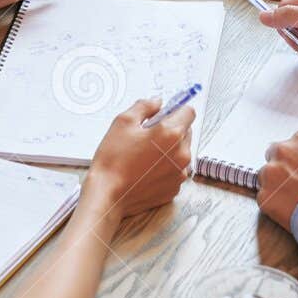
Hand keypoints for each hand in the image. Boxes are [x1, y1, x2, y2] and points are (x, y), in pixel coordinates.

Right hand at [87, 98, 193, 217]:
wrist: (108, 195)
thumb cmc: (113, 160)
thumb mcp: (123, 122)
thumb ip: (144, 106)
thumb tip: (157, 102)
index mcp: (172, 134)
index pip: (189, 112)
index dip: (176, 109)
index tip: (165, 113)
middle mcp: (182, 154)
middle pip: (186, 132)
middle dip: (171, 129)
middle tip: (149, 134)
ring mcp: (180, 173)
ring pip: (181, 152)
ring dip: (170, 149)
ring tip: (146, 154)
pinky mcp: (174, 188)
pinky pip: (176, 170)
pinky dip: (166, 167)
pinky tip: (147, 169)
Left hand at [257, 128, 297, 230]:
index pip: (292, 143)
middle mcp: (283, 151)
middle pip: (275, 156)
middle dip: (284, 168)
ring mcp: (271, 174)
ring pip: (266, 177)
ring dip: (277, 185)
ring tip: (296, 198)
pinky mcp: (265, 197)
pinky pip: (265, 198)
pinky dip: (275, 204)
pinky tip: (292, 209)